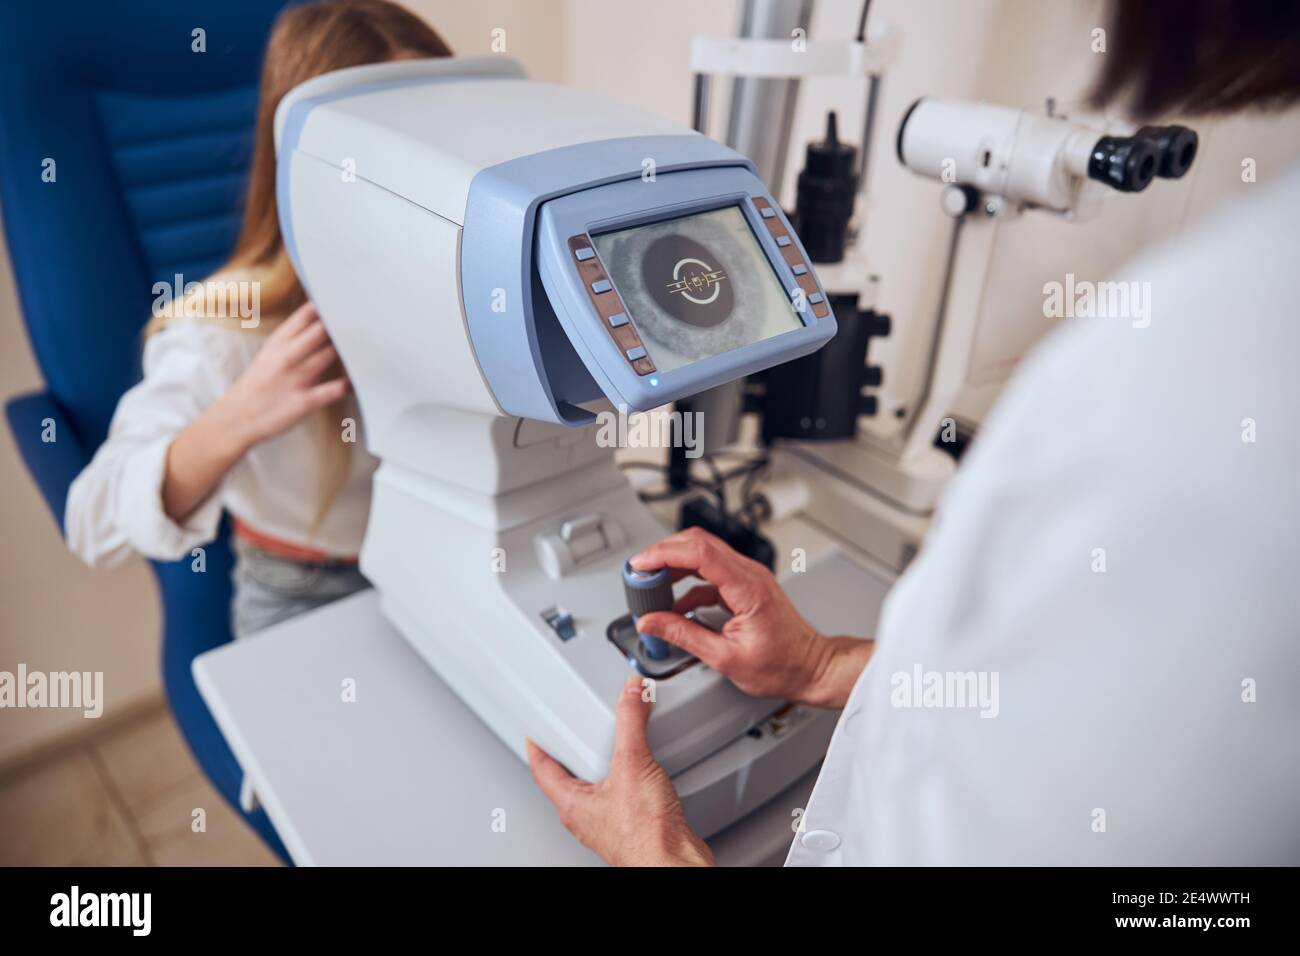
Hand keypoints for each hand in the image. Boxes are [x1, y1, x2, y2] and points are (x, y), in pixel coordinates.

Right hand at [161, 301, 348, 523]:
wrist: (236, 417)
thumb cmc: (258, 384)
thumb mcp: (270, 354)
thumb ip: (294, 339)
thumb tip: (321, 323)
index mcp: (279, 342)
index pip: (305, 315)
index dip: (328, 307)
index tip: (345, 302)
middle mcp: (287, 356)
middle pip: (320, 331)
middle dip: (342, 325)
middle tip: (364, 321)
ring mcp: (295, 378)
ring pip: (327, 355)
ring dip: (348, 351)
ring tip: (368, 346)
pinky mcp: (302, 401)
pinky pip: (329, 391)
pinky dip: (344, 385)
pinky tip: (355, 381)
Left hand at [527, 676, 713, 866]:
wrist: (672, 862)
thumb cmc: (645, 835)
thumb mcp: (633, 764)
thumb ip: (630, 722)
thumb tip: (630, 693)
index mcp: (573, 804)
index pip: (542, 771)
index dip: (537, 749)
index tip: (533, 735)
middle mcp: (587, 817)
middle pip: (568, 780)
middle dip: (572, 755)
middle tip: (574, 734)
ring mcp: (608, 824)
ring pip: (597, 791)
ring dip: (603, 768)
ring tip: (613, 749)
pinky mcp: (632, 827)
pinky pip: (622, 798)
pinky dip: (627, 781)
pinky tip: (643, 775)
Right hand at [631, 528, 871, 709]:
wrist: (811, 668)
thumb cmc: (782, 666)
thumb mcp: (725, 658)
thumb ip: (683, 636)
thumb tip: (651, 623)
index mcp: (747, 587)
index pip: (700, 552)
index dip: (664, 553)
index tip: (641, 564)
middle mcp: (749, 574)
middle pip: (699, 543)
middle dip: (664, 553)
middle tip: (640, 573)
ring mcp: (748, 577)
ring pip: (703, 553)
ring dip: (674, 565)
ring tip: (652, 586)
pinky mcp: (744, 586)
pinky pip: (710, 572)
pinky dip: (688, 582)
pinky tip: (675, 603)